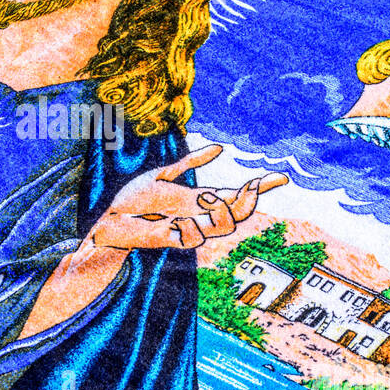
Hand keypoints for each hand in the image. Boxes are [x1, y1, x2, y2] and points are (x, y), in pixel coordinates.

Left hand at [86, 144, 285, 250]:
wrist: (108, 220)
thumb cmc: (134, 200)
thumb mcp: (163, 175)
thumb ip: (190, 162)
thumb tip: (221, 149)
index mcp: (198, 202)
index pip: (236, 198)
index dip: (259, 189)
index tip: (281, 178)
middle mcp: (197, 217)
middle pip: (237, 215)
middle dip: (249, 201)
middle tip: (250, 185)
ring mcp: (185, 231)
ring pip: (221, 228)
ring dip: (222, 211)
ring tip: (208, 197)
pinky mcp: (169, 241)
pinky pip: (191, 239)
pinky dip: (192, 228)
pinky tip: (183, 221)